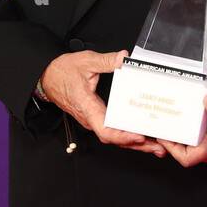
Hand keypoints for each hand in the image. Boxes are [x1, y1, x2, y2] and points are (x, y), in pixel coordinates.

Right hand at [39, 49, 166, 157]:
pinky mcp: (95, 117)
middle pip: (114, 138)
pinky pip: (111, 131)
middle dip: (136, 144)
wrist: (47, 77)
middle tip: (159, 147)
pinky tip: (141, 136)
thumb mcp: (85, 61)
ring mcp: (92, 119)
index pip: (105, 129)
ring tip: (156, 146)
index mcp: (87, 106)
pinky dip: (127, 136)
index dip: (123, 136)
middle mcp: (89, 118)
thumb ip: (106, 61)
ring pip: (114, 137)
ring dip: (134, 143)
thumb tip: (122, 59)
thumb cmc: (62, 72)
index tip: (139, 136)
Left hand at [157, 81, 206, 166]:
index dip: (172, 150)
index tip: (165, 137)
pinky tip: (183, 129)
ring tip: (171, 129)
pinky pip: (199, 150)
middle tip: (163, 130)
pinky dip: (188, 142)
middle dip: (173, 146)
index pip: (189, 158)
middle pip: (188, 156)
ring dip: (180, 144)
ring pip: (193, 154)